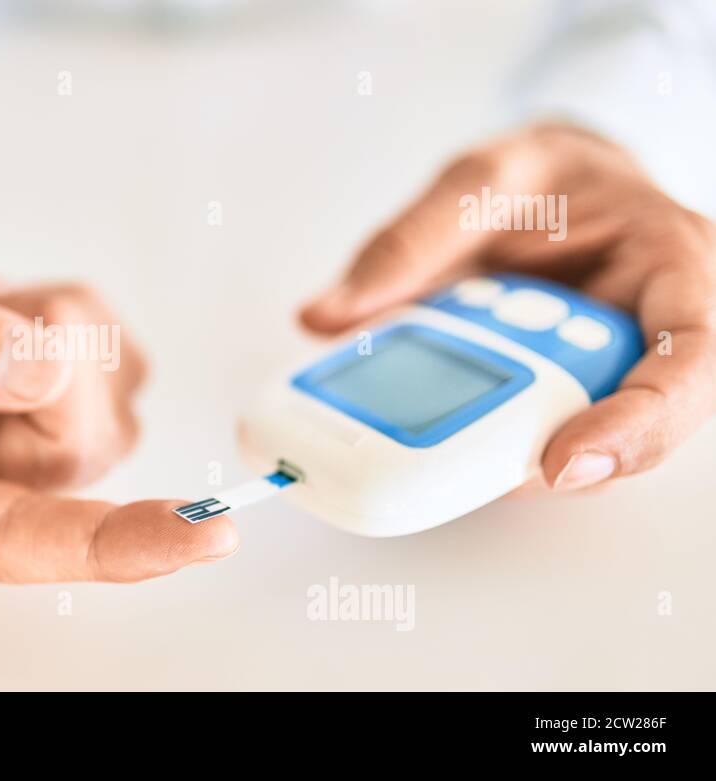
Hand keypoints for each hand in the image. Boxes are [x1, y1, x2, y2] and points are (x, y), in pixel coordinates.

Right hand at [0, 226, 237, 580]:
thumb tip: (34, 368)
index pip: (14, 546)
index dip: (108, 543)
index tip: (202, 536)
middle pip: (74, 452)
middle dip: (45, 355)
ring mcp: (15, 453)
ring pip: (106, 405)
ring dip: (53, 324)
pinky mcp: (51, 405)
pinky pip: (113, 356)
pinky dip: (69, 309)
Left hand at [301, 123, 715, 491]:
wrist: (552, 187)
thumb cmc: (545, 178)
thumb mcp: (478, 179)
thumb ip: (410, 240)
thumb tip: (330, 314)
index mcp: (667, 259)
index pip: (690, 357)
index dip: (637, 423)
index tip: (563, 460)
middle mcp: (657, 327)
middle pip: (641, 428)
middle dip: (556, 458)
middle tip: (469, 469)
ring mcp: (616, 371)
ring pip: (585, 451)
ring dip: (510, 457)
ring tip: (435, 444)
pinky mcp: (570, 397)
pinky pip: (535, 438)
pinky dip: (484, 444)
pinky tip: (434, 432)